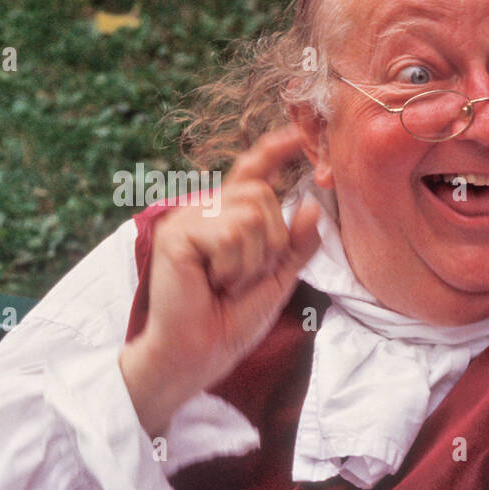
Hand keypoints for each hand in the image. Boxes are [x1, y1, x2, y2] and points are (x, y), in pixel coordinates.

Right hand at [119, 126, 321, 435]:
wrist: (199, 353)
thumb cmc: (230, 321)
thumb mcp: (277, 278)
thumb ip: (295, 244)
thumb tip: (313, 204)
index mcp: (227, 219)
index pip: (252, 174)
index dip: (275, 151)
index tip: (301, 136)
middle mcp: (205, 211)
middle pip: (261, 195)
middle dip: (270, 243)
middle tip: (246, 277)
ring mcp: (187, 219)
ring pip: (250, 212)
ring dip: (252, 258)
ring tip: (227, 281)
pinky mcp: (176, 233)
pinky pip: (229, 232)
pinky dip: (233, 264)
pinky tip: (212, 282)